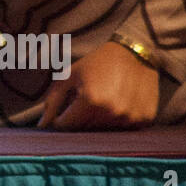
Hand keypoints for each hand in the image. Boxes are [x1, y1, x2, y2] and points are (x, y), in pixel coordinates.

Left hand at [38, 42, 158, 129]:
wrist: (135, 53)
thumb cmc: (96, 63)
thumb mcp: (69, 76)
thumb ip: (53, 101)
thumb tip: (42, 126)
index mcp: (91, 100)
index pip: (67, 126)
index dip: (62, 119)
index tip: (64, 111)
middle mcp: (112, 112)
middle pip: (86, 130)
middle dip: (80, 119)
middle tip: (85, 102)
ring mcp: (130, 117)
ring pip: (104, 131)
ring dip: (99, 120)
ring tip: (102, 100)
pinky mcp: (144, 120)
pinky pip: (124, 130)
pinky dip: (118, 121)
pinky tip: (119, 104)